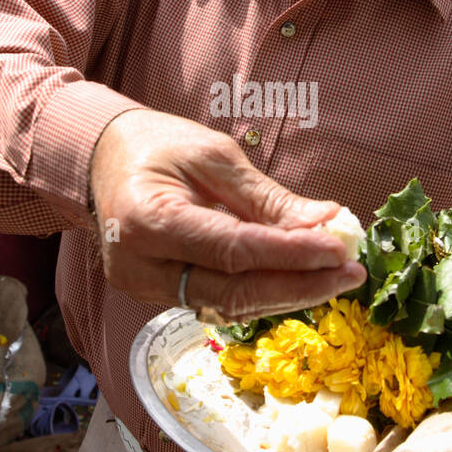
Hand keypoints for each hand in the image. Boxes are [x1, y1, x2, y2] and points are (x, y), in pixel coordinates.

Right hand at [89, 108, 365, 318]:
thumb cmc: (156, 146)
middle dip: (300, 286)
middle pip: (235, 291)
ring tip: (336, 278)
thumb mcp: (214, 155)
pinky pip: (219, 302)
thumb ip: (267, 198)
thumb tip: (327, 223)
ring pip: (231, 305)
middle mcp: (141, 266)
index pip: (235, 250)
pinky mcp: (156, 296)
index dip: (293, 254)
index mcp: (149, 219)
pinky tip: (300, 280)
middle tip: (351, 273)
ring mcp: (145, 288)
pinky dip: (263, 293)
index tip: (341, 249)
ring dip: (288, 295)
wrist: (100, 158)